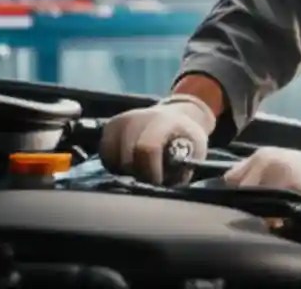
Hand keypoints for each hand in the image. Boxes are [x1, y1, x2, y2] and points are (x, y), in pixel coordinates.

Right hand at [99, 94, 215, 184]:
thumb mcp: (196, 150)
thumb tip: (166, 185)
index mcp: (163, 121)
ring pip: (111, 155)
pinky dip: (113, 163)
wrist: (176, 116)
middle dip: (137, 173)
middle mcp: (137, 117)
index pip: (147, 148)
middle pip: (126, 155)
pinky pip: (104, 152)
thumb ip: (183, 168)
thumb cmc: (187, 137)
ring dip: (123, 169)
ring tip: (139, 169)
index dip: (150, 172)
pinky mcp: (110, 125)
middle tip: (148, 177)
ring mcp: (121, 119)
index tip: (158, 182)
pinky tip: (128, 163)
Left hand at [222, 138, 300, 218]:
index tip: (245, 207)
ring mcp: (284, 178)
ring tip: (279, 221)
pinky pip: (279, 220)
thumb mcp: (285, 169)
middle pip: (239, 197)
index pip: (229, 182)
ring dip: (262, 219)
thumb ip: (258, 180)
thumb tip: (233, 201)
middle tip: (264, 217)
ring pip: (256, 210)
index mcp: (262, 156)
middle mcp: (268, 163)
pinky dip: (280, 226)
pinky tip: (291, 224)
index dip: (235, 198)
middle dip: (247, 209)